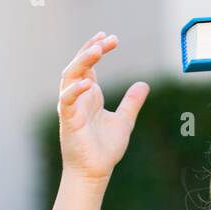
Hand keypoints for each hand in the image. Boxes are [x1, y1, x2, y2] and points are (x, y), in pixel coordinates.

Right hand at [58, 31, 149, 181]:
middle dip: (91, 50)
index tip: (109, 37)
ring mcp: (71, 107)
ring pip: (70, 76)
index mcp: (89, 95)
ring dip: (82, 61)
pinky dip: (75, 90)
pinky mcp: (68, 120)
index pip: (89, 65)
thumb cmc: (105, 148)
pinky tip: (89, 83)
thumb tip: (143, 84)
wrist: (95, 171)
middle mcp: (78, 97)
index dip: (95, 49)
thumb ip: (132, 102)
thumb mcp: (124, 120)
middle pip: (79, 65)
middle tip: (107, 39)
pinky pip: (67, 100)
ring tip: (97, 50)